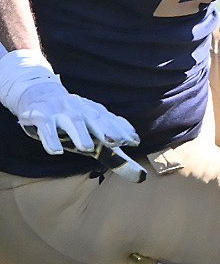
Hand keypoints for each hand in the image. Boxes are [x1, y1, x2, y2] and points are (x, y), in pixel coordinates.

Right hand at [8, 75, 137, 158]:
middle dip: (106, 129)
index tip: (135, 141)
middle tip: (117, 142)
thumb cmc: (69, 116)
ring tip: (87, 148)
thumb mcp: (89, 126)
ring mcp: (60, 110)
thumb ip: (109, 146)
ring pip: (72, 121)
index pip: (110, 119)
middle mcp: (80, 108)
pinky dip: (51, 138)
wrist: (37, 93)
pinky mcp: (40, 115)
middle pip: (95, 118)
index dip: (123, 130)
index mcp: (93, 110)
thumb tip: (138, 170)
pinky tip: (56, 151)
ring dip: (80, 134)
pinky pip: (46, 126)